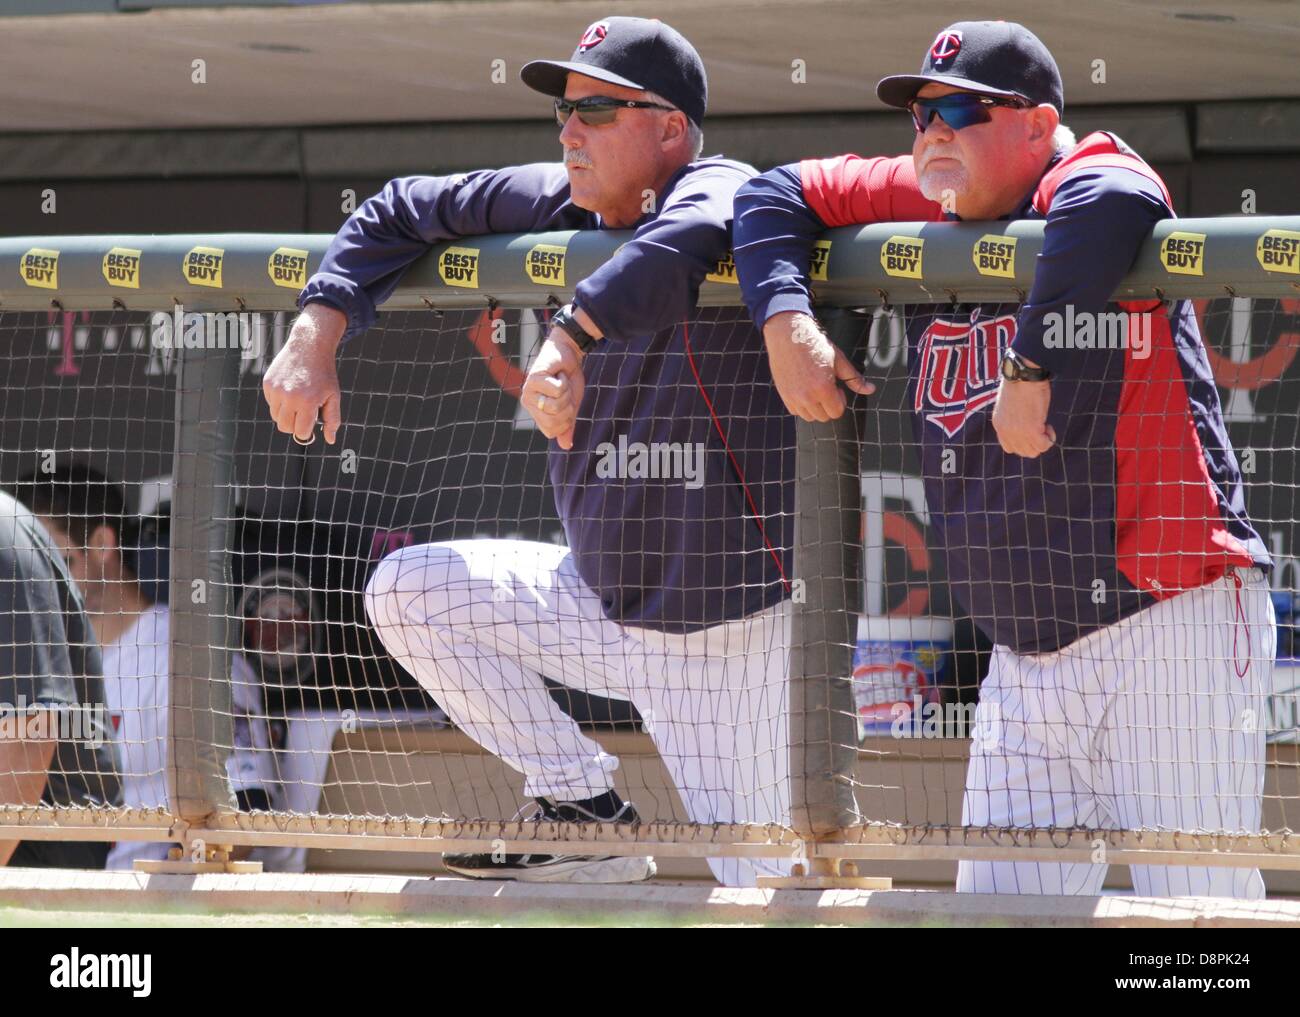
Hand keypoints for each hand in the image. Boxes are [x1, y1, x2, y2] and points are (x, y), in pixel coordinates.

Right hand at [263, 303, 345, 444]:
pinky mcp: (268, 383)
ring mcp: (276, 389)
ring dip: (286, 415)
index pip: (300, 432)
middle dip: (295, 426)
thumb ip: (332, 420)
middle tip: (304, 414)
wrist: (309, 346)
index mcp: (307, 402)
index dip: (306, 431)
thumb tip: (330, 440)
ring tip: (298, 401)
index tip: (311, 424)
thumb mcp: (333, 396)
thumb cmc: (324, 374)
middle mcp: (289, 397)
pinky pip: (270, 403)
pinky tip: (290, 389)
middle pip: (285, 427)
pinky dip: (279, 402)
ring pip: (275, 417)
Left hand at [522, 327, 584, 448]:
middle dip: (567, 406)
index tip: (567, 404)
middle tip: (564, 391)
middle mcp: (528, 403)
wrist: (569, 355)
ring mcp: (528, 390)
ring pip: (555, 405)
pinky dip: (563, 380)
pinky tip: (558, 373)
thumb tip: (565, 446)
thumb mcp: (571, 406)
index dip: (566, 420)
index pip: (552, 432)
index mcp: (536, 413)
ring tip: (560, 381)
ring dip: (566, 392)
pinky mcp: (533, 378)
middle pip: (554, 420)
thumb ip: (567, 425)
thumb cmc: (568, 379)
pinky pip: (556, 390)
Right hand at [762, 311, 874, 420]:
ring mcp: (793, 397)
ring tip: (815, 388)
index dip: (840, 401)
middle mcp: (807, 396)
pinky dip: (801, 405)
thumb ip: (854, 379)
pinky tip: (804, 389)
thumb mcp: (839, 360)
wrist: (789, 336)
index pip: (836, 412)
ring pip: (809, 416)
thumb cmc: (815, 345)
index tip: (837, 388)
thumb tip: (871, 389)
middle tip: (826, 387)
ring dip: (815, 407)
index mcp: (823, 388)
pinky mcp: (784, 395)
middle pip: (823, 417)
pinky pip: (796, 411)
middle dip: (828, 405)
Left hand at [990, 372, 1055, 457]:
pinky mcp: (1031, 430)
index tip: (1031, 429)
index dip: (1024, 442)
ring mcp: (1017, 433)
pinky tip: (1049, 426)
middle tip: (1040, 426)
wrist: (1023, 375)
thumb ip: (1012, 418)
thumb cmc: (1019, 383)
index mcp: (999, 425)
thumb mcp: (1009, 405)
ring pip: (1034, 452)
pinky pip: (1044, 445)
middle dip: (1035, 442)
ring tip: (1045, 425)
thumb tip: (1025, 423)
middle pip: (1023, 452)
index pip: (1009, 447)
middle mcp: (1006, 432)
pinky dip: (1050, 438)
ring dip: (1043, 441)